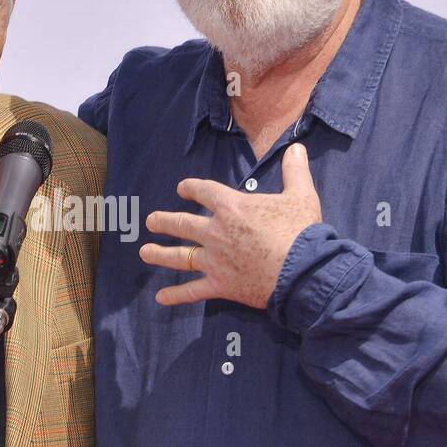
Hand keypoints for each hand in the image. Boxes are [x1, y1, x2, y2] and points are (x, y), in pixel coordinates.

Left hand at [140, 143, 322, 308]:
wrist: (302, 271)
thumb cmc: (301, 232)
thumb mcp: (301, 195)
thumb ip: (295, 171)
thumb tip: (297, 148)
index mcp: (232, 207)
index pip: (205, 191)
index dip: (191, 188)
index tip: (181, 188)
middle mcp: (216, 232)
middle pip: (183, 224)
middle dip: (165, 221)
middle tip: (151, 221)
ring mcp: (214, 260)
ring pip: (180, 256)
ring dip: (160, 254)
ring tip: (144, 252)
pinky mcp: (220, 285)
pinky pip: (192, 291)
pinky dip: (176, 295)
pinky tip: (160, 298)